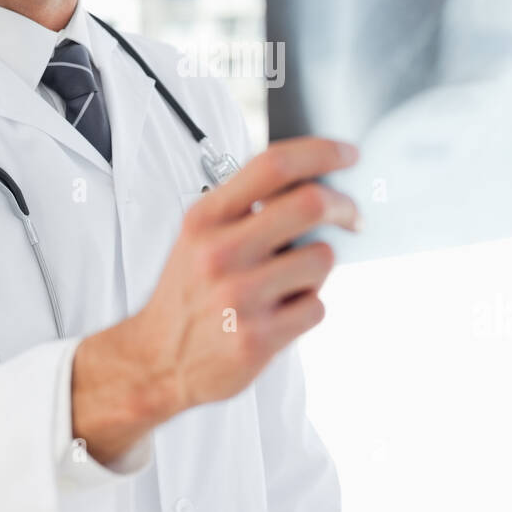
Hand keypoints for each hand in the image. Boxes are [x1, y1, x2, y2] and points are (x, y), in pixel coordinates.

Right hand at [130, 135, 360, 414]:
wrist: (157, 360)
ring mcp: (239, 296)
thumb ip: (245, 207)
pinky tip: (281, 314)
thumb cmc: (190, 291)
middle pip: (310, 204)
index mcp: (206, 218)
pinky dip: (308, 308)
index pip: (273, 165)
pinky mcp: (257, 338)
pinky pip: (317, 307)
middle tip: (353, 216)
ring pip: (322, 259)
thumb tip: (315, 181)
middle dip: (345, 206)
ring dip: (318, 268)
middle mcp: (220, 252)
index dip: (321, 152)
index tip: (349, 154)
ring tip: (292, 281)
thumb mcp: (200, 236)